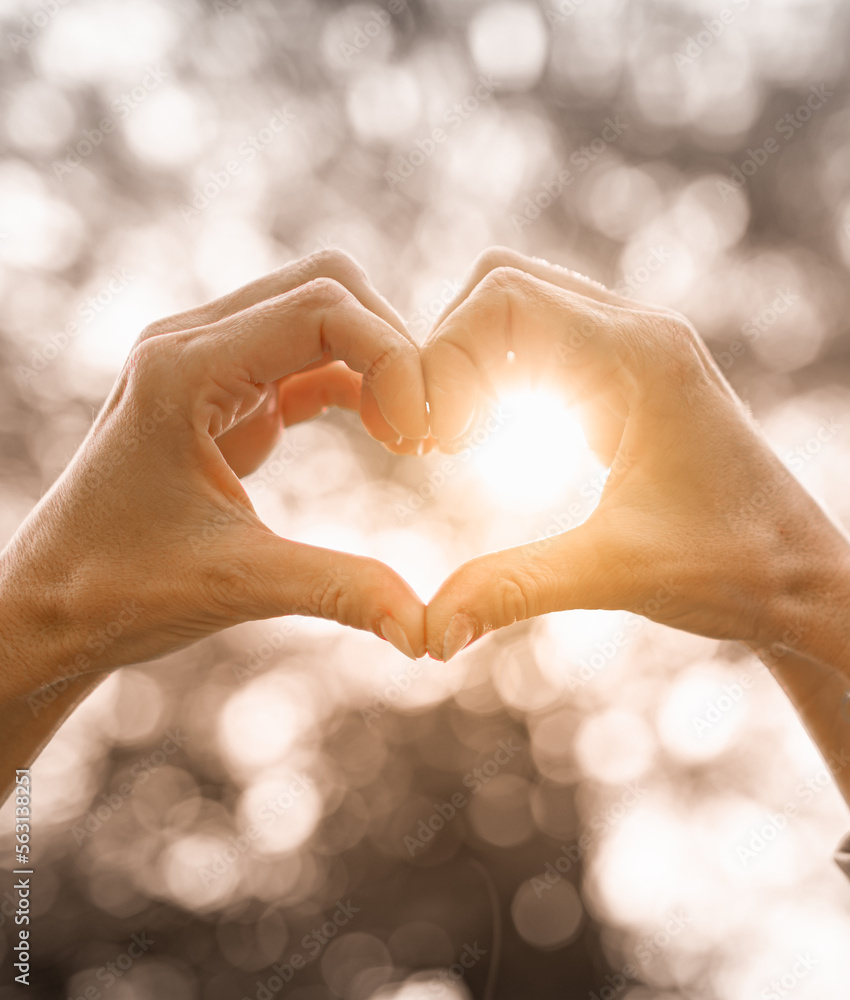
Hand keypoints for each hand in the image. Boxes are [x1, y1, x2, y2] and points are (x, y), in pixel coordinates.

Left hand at [0, 250, 428, 699]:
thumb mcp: (237, 585)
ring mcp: (207, 362)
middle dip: (392, 346)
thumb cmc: (118, 590)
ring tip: (413, 434)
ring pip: (320, 314)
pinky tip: (387, 433)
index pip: (321, 308)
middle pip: (326, 288)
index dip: (394, 355)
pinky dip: (355, 383)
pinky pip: (306, 360)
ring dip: (377, 362)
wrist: (52, 603)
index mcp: (184, 369)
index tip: (427, 430)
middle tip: (429, 427)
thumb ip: (340, 590)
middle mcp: (193, 344)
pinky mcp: (223, 393)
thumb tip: (429, 629)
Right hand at [422, 248, 849, 663]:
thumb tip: (429, 630)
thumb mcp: (614, 575)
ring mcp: (634, 348)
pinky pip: (542, 339)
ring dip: (472, 359)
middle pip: (504, 284)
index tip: (434, 442)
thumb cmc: (735, 570)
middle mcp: (639, 332)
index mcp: (641, 356)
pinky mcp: (627, 375)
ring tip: (455, 439)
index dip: (446, 356)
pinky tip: (490, 436)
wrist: (802, 579)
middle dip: (450, 351)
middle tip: (436, 439)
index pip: (506, 298)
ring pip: (520, 303)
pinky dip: (498, 373)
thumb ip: (514, 588)